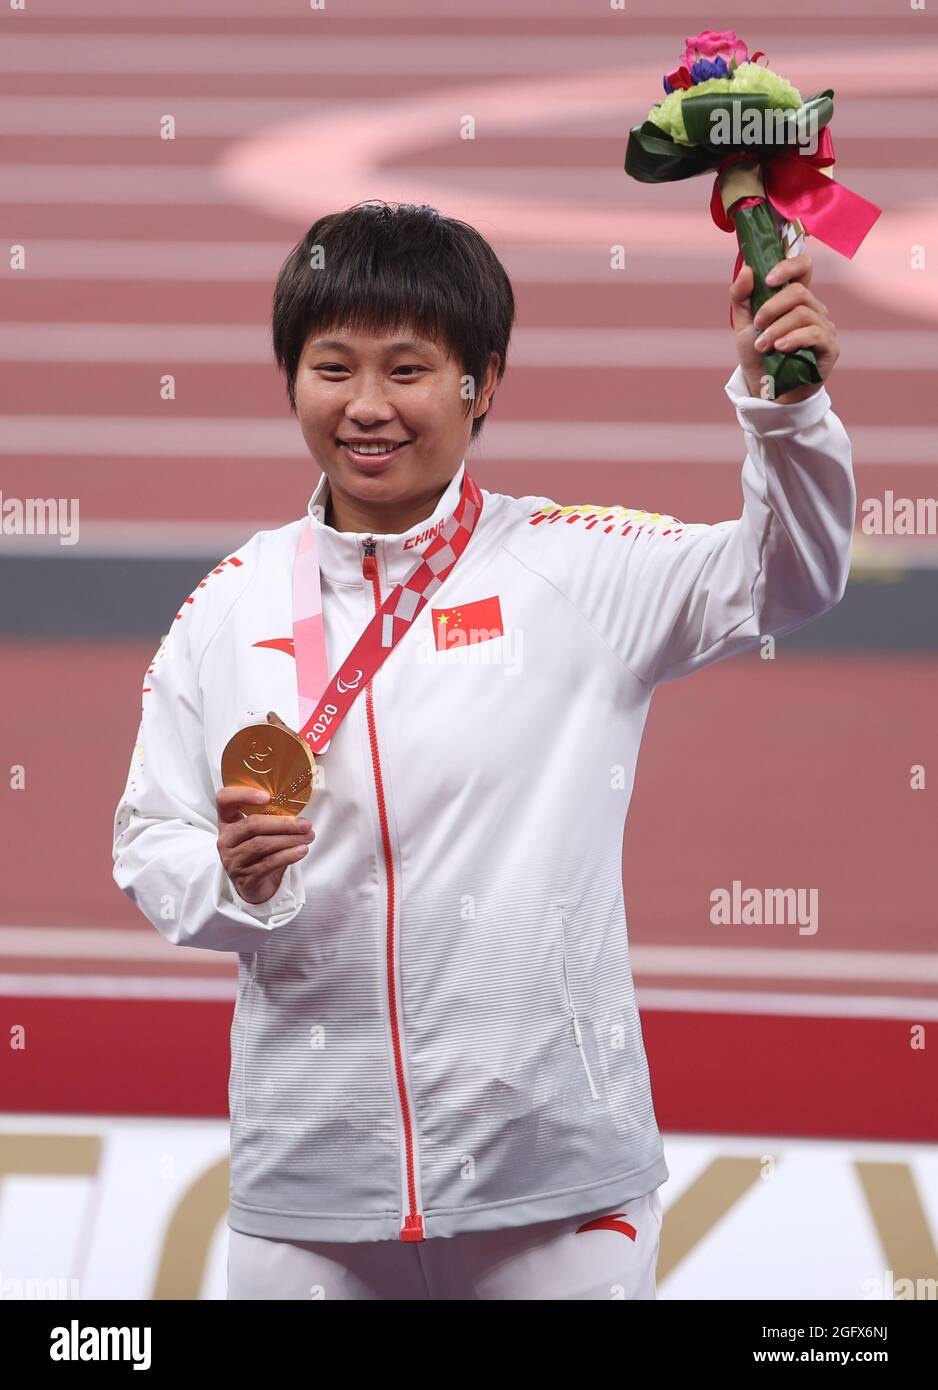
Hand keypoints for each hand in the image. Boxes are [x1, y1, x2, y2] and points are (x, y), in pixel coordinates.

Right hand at [216, 786, 314, 904]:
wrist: (256, 886)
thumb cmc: (260, 853)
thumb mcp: (261, 832)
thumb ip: (272, 818)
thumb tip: (299, 812)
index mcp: (228, 821)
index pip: (224, 800)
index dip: (243, 794)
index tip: (267, 796)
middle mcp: (226, 839)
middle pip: (251, 825)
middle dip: (283, 823)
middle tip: (305, 824)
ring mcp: (232, 860)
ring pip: (261, 844)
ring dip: (289, 839)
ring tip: (308, 837)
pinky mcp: (244, 878)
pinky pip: (268, 863)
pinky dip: (288, 855)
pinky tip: (301, 851)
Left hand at [729, 252, 838, 403]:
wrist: (766, 391)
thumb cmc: (758, 356)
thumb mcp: (744, 325)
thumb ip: (741, 297)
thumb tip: (747, 269)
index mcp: (794, 299)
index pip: (803, 267)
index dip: (789, 265)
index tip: (767, 279)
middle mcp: (813, 309)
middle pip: (799, 291)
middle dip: (772, 307)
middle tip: (757, 326)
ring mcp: (824, 327)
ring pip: (804, 313)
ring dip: (777, 329)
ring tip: (762, 346)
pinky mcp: (829, 348)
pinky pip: (815, 334)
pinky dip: (793, 338)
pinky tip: (780, 348)